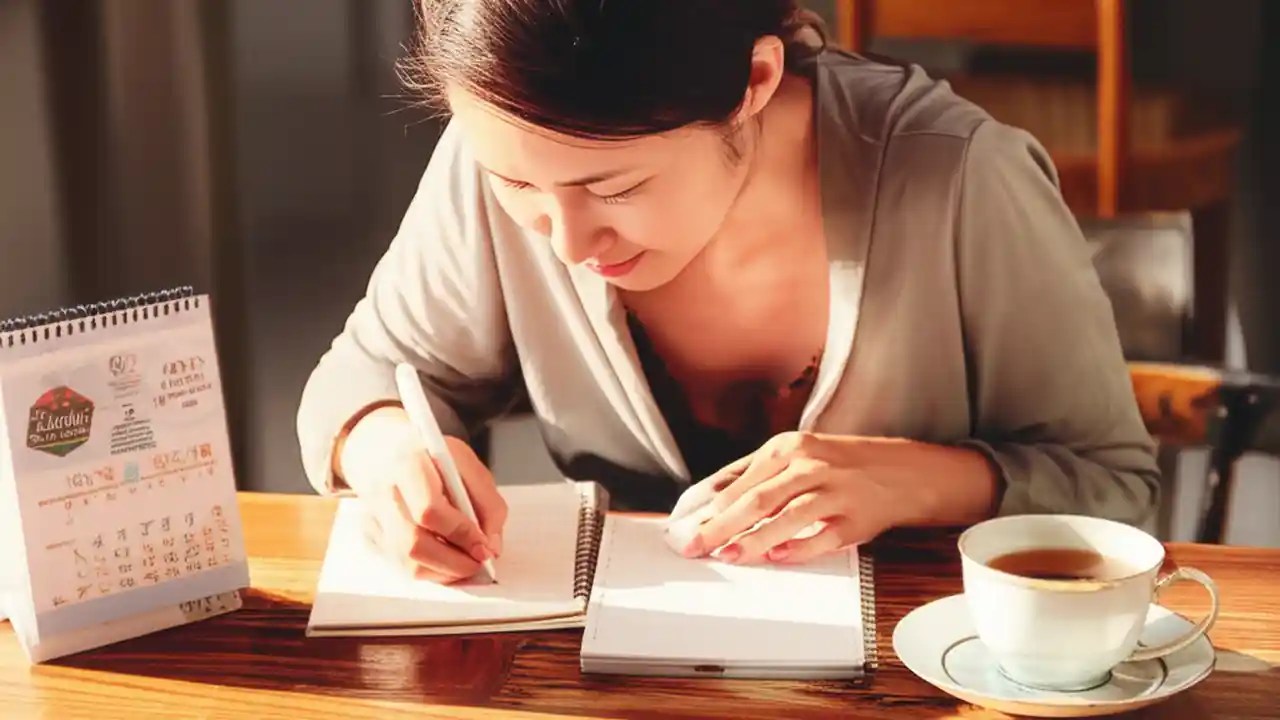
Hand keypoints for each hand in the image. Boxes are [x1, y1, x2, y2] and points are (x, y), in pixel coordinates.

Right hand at [339, 405, 506, 582]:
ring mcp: (371, 517)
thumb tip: (491, 547)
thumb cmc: (430, 455)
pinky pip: (399, 567)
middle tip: (479, 562)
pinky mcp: (369, 535)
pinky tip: (444, 558)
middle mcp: (382, 492)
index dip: (461, 535)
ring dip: (443, 571)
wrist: (386, 448)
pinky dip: (429, 570)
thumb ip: (487, 503)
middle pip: (413, 544)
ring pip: (405, 563)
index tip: (484, 548)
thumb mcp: (467, 463)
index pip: (429, 511)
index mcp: (408, 464)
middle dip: (454, 562)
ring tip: (465, 562)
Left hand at [666, 431, 996, 565]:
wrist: (901, 471)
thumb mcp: (797, 456)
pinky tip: (778, 557)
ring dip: (754, 538)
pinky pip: (823, 536)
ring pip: (787, 516)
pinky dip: (800, 548)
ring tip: (729, 555)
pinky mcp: (855, 519)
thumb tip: (709, 501)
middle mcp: (809, 466)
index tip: (686, 525)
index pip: (740, 479)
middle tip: (695, 545)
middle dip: (721, 526)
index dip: (710, 506)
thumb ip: (755, 475)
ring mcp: (834, 492)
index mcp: (788, 448)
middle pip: (757, 498)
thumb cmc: (839, 464)